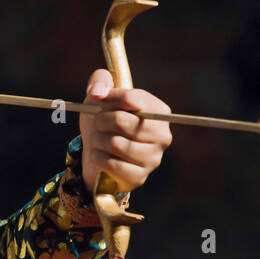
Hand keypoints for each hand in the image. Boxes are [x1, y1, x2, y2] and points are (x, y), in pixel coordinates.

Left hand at [78, 68, 172, 194]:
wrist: (97, 152)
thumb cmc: (102, 121)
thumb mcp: (99, 98)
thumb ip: (100, 82)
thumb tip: (97, 91)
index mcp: (158, 111)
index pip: (130, 98)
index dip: (107, 99)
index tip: (98, 102)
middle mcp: (162, 135)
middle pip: (120, 120)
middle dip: (99, 120)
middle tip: (98, 123)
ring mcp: (153, 158)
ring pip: (114, 143)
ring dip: (97, 140)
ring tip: (99, 139)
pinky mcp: (139, 176)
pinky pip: (109, 163)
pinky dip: (97, 157)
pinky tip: (101, 155)